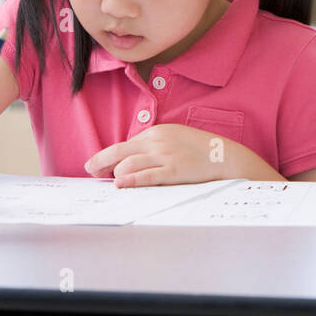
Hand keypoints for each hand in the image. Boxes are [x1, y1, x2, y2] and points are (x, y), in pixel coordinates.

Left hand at [85, 124, 227, 186]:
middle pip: (118, 151)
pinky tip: (119, 184)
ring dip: (115, 175)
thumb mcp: (174, 137)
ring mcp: (165, 155)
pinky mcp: (173, 170)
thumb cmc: (199, 149)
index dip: (106, 157)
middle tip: (90, 171)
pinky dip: (130, 180)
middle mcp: (157, 141)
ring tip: (113, 183)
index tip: (96, 166)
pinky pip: (146, 175)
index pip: (124, 145)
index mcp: (156, 132)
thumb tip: (132, 158)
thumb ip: (153, 145)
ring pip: (127, 164)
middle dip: (99, 162)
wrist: (224, 155)